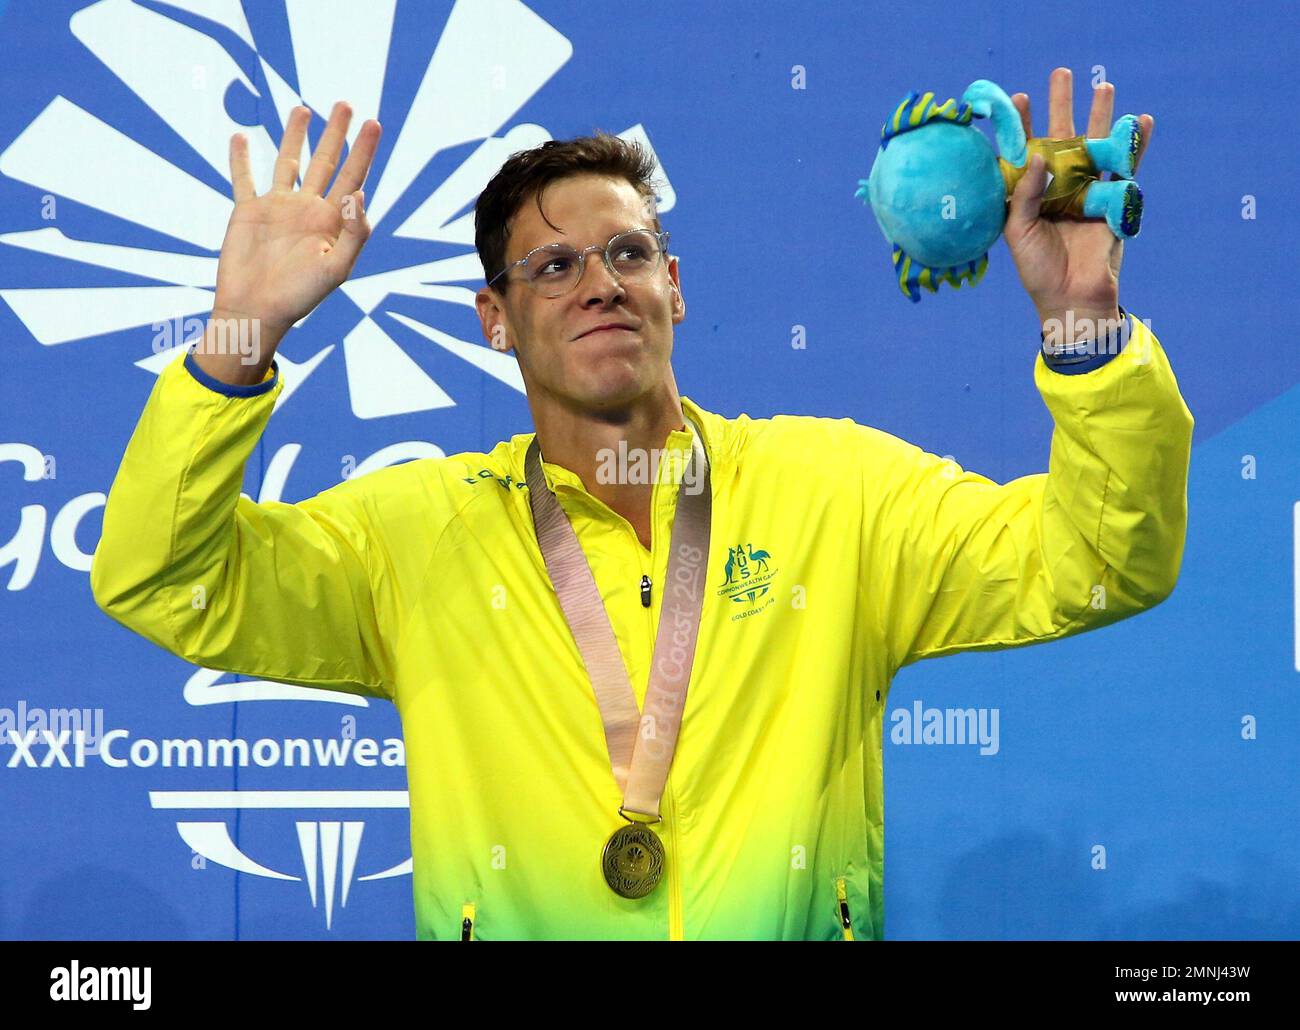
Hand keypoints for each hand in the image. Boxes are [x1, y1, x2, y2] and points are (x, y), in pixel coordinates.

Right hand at [212, 101, 380, 347]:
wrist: (257, 310)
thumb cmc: (300, 296)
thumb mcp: (336, 268)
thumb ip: (354, 233)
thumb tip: (357, 193)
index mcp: (332, 221)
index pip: (353, 177)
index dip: (364, 151)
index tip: (373, 123)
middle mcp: (307, 209)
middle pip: (325, 162)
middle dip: (335, 133)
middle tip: (344, 104)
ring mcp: (278, 208)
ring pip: (288, 162)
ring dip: (294, 136)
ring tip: (303, 109)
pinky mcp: (248, 211)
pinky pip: (244, 178)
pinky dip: (240, 158)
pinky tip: (239, 136)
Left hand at [1004, 68, 1152, 337]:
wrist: (1072, 298)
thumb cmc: (1037, 270)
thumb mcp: (1018, 231)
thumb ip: (1024, 193)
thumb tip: (1037, 154)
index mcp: (1030, 193)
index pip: (1025, 151)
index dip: (1022, 126)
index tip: (1018, 99)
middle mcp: (1058, 186)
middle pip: (1061, 137)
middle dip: (1062, 106)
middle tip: (1061, 74)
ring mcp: (1088, 191)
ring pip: (1095, 145)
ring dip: (1100, 116)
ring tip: (1103, 86)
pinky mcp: (1114, 200)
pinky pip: (1126, 168)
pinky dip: (1135, 145)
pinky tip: (1141, 120)